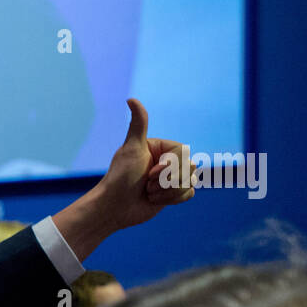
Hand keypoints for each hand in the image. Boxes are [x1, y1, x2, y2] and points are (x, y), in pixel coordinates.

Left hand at [52, 99, 194, 259]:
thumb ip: (138, 124)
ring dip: (168, 191)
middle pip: (190, 166)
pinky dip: (172, 199)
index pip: (184, 152)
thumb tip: (131, 99)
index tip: (150, 172)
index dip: (171, 165)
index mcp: (160, 147)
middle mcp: (167, 161)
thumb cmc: (121, 177)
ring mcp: (171, 177)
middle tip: (146, 183)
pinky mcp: (173, 193)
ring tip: (148, 192)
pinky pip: (189, 193)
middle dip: (168, 180)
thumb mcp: (132, 148)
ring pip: (191, 181)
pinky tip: (154, 200)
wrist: (115, 207)